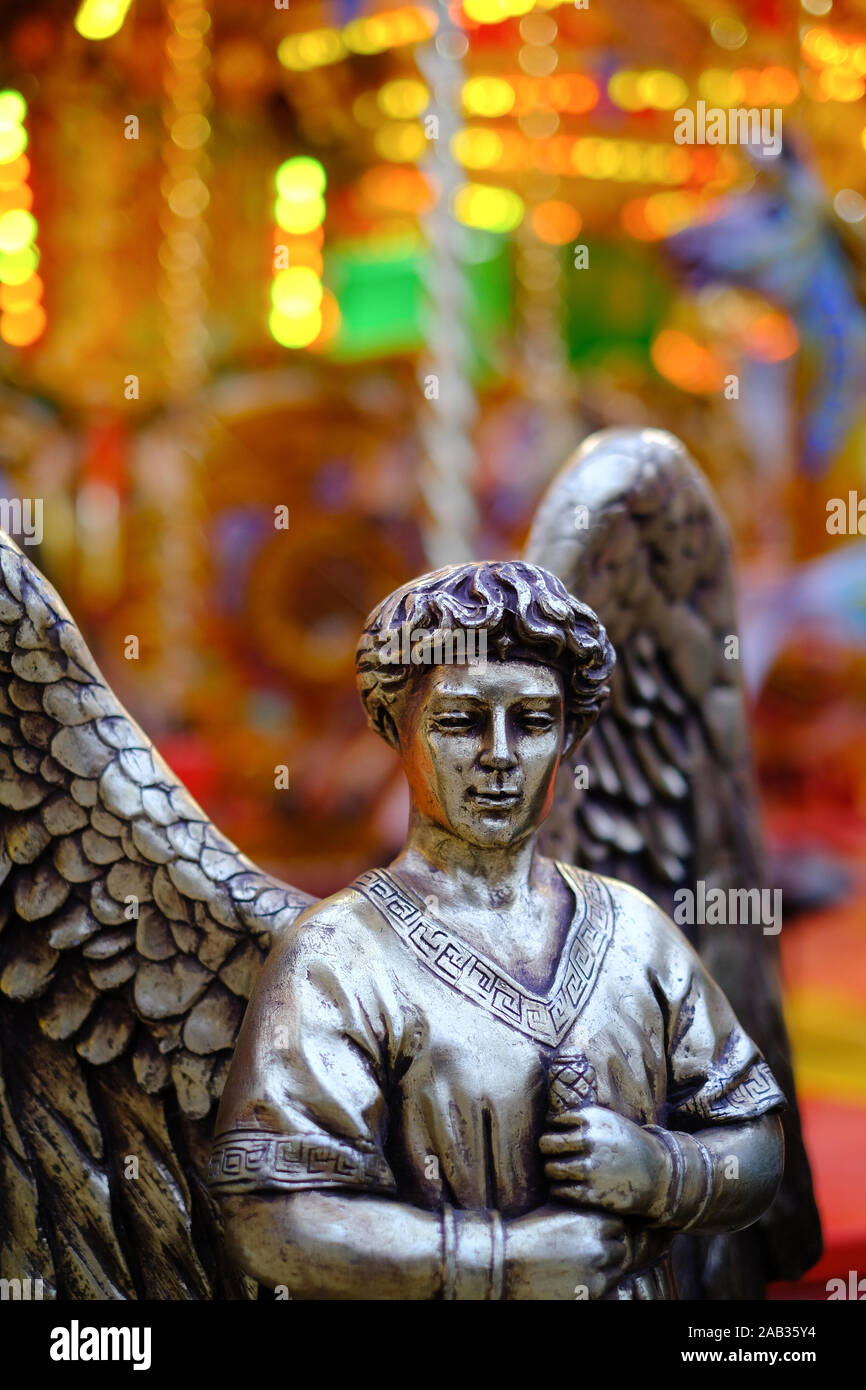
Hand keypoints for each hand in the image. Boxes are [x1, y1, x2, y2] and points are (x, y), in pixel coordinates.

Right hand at [505, 1204, 629, 1299]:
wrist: (506, 1263)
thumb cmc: (528, 1233)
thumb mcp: (555, 1209)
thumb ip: (580, 1208)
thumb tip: (594, 1204)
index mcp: (594, 1224)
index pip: (618, 1226)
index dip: (606, 1230)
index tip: (595, 1234)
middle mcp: (599, 1249)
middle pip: (619, 1250)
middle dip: (607, 1251)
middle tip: (588, 1253)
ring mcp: (595, 1276)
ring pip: (614, 1273)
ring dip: (604, 1271)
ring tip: (582, 1268)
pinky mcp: (588, 1297)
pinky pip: (606, 1292)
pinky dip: (596, 1289)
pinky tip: (578, 1282)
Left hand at [540, 1105, 671, 1219]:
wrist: (660, 1174)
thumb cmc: (628, 1146)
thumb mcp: (609, 1121)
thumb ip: (582, 1119)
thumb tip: (549, 1119)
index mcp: (592, 1119)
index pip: (555, 1121)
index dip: (556, 1130)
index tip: (563, 1138)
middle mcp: (589, 1140)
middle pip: (546, 1144)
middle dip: (548, 1151)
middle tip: (556, 1157)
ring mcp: (591, 1168)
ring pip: (550, 1169)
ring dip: (553, 1172)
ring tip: (561, 1174)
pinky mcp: (593, 1193)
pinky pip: (560, 1191)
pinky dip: (560, 1191)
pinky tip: (567, 1189)